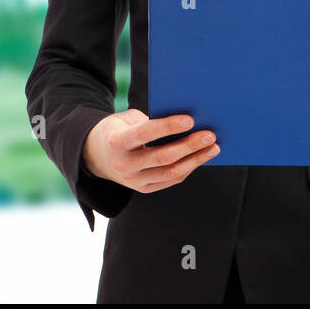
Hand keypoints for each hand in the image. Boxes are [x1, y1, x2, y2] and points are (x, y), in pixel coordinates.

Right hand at [82, 109, 218, 193]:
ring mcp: (133, 181)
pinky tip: (201, 157)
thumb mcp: (126, 119)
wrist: (95, 156)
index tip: (190, 119)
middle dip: (190, 146)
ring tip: (214, 148)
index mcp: (117, 142)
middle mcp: (124, 165)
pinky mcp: (143, 189)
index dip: (168, 127)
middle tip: (210, 135)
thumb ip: (150, 119)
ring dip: (196, 160)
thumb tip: (186, 122)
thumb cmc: (118, 129)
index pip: (145, 134)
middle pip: (163, 157)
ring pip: (171, 173)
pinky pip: (170, 180)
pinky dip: (188, 168)